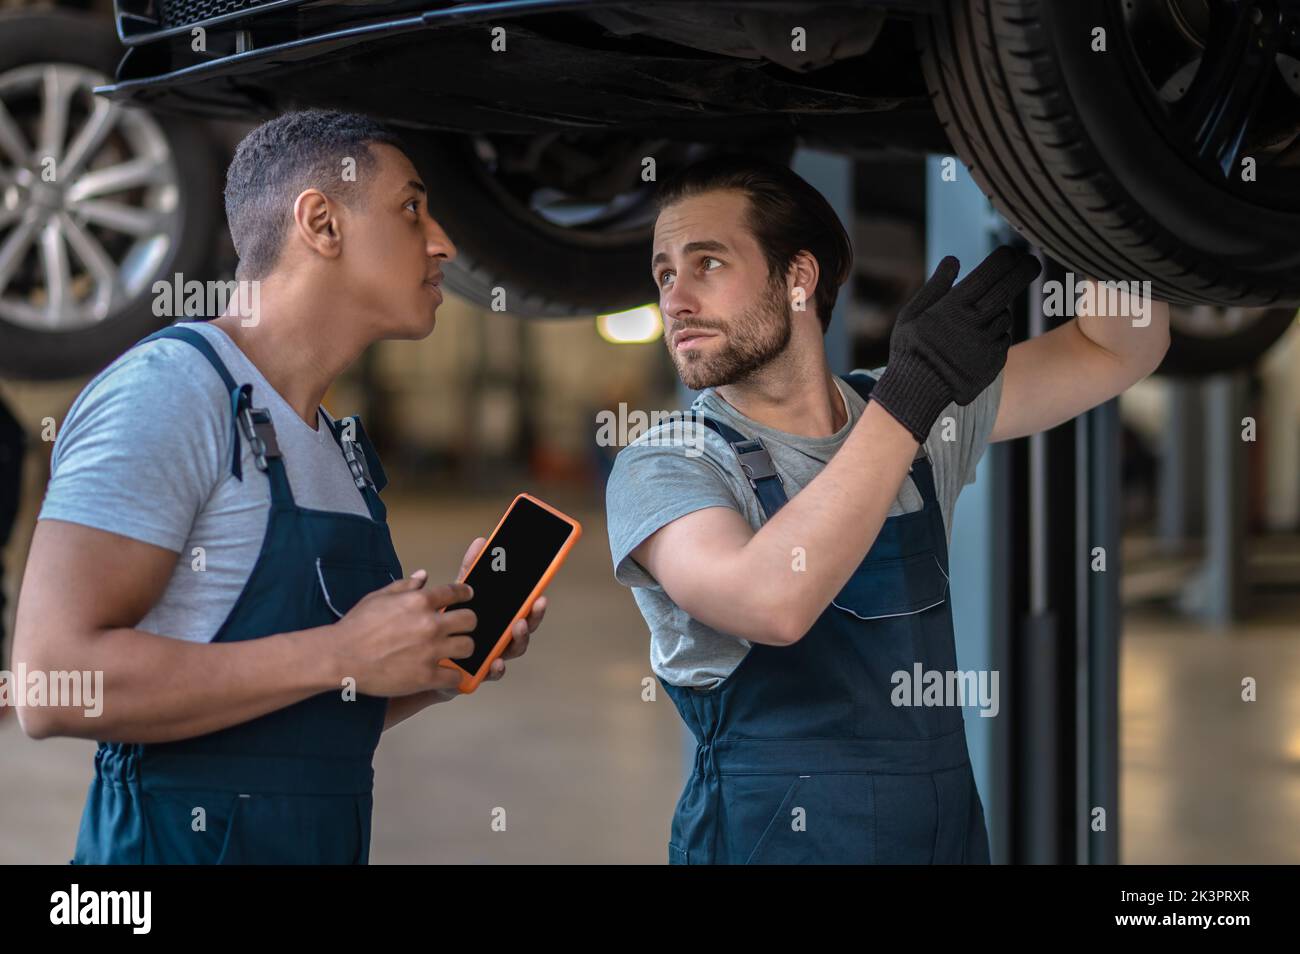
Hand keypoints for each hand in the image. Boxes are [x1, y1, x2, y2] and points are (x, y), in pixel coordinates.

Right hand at [328, 572, 476, 696]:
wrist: (340, 656)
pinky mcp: (426, 676)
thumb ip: (405, 585)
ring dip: (462, 649)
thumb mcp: (379, 597)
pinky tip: (444, 674)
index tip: (468, 597)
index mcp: (419, 601)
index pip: (456, 592)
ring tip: (453, 652)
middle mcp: (430, 624)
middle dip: (467, 624)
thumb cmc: (356, 627)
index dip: (465, 595)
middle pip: (470, 620)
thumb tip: (423, 575)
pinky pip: (455, 677)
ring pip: (468, 647)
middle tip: (460, 629)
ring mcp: (430, 651)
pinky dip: (451, 676)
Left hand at [455, 536, 548, 683]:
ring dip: (520, 638)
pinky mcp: (477, 672)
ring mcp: (491, 655)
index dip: (535, 604)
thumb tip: (481, 542)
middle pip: (524, 629)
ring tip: (516, 626)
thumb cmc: (446, 622)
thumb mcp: (458, 593)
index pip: (523, 611)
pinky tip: (496, 661)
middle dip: (533, 618)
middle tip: (535, 604)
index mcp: (500, 619)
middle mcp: (500, 638)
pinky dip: (497, 669)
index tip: (540, 594)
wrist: (421, 654)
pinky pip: (491, 672)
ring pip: (513, 650)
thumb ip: (470, 570)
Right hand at [871, 246, 1040, 440]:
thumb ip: (936, 286)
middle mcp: (975, 322)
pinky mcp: (995, 361)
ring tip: (976, 323)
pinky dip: (994, 336)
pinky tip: (975, 343)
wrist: (918, 393)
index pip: (989, 273)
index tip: (1013, 252)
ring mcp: (987, 342)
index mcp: (954, 306)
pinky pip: (1002, 340)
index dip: (1005, 259)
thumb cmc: (911, 350)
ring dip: (997, 312)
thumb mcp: (912, 314)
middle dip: (1023, 272)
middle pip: (1008, 289)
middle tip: (1033, 263)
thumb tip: (952, 260)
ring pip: (1004, 317)